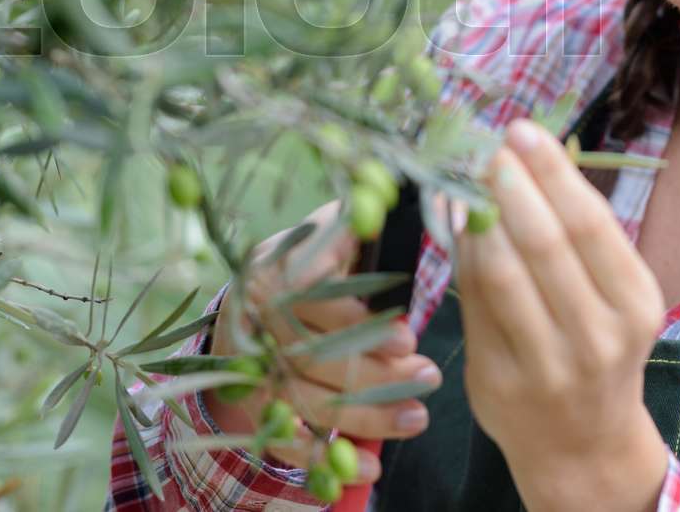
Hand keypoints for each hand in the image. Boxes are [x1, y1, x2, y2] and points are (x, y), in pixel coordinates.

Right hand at [203, 198, 443, 482]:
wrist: (253, 293)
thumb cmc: (317, 257)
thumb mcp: (334, 230)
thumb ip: (363, 228)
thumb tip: (418, 210)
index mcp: (278, 266)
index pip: (312, 298)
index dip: (358, 321)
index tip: (407, 339)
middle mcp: (257, 315)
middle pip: (315, 356)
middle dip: (377, 374)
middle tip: (428, 379)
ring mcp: (251, 362)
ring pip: (307, 398)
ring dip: (365, 417)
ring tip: (416, 419)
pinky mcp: (253, 400)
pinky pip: (283, 436)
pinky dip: (323, 458)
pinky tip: (368, 468)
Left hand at [449, 119, 668, 509]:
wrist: (582, 442)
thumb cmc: (598, 349)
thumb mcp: (617, 298)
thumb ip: (580, 237)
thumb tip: (527, 157)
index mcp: (636, 305)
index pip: (590, 225)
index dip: (552, 173)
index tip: (523, 131)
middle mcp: (597, 338)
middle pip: (545, 245)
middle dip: (511, 186)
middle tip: (487, 147)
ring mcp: (545, 366)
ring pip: (502, 275)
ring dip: (479, 218)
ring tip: (466, 180)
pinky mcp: (496, 381)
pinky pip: (472, 304)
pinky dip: (462, 257)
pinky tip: (457, 224)